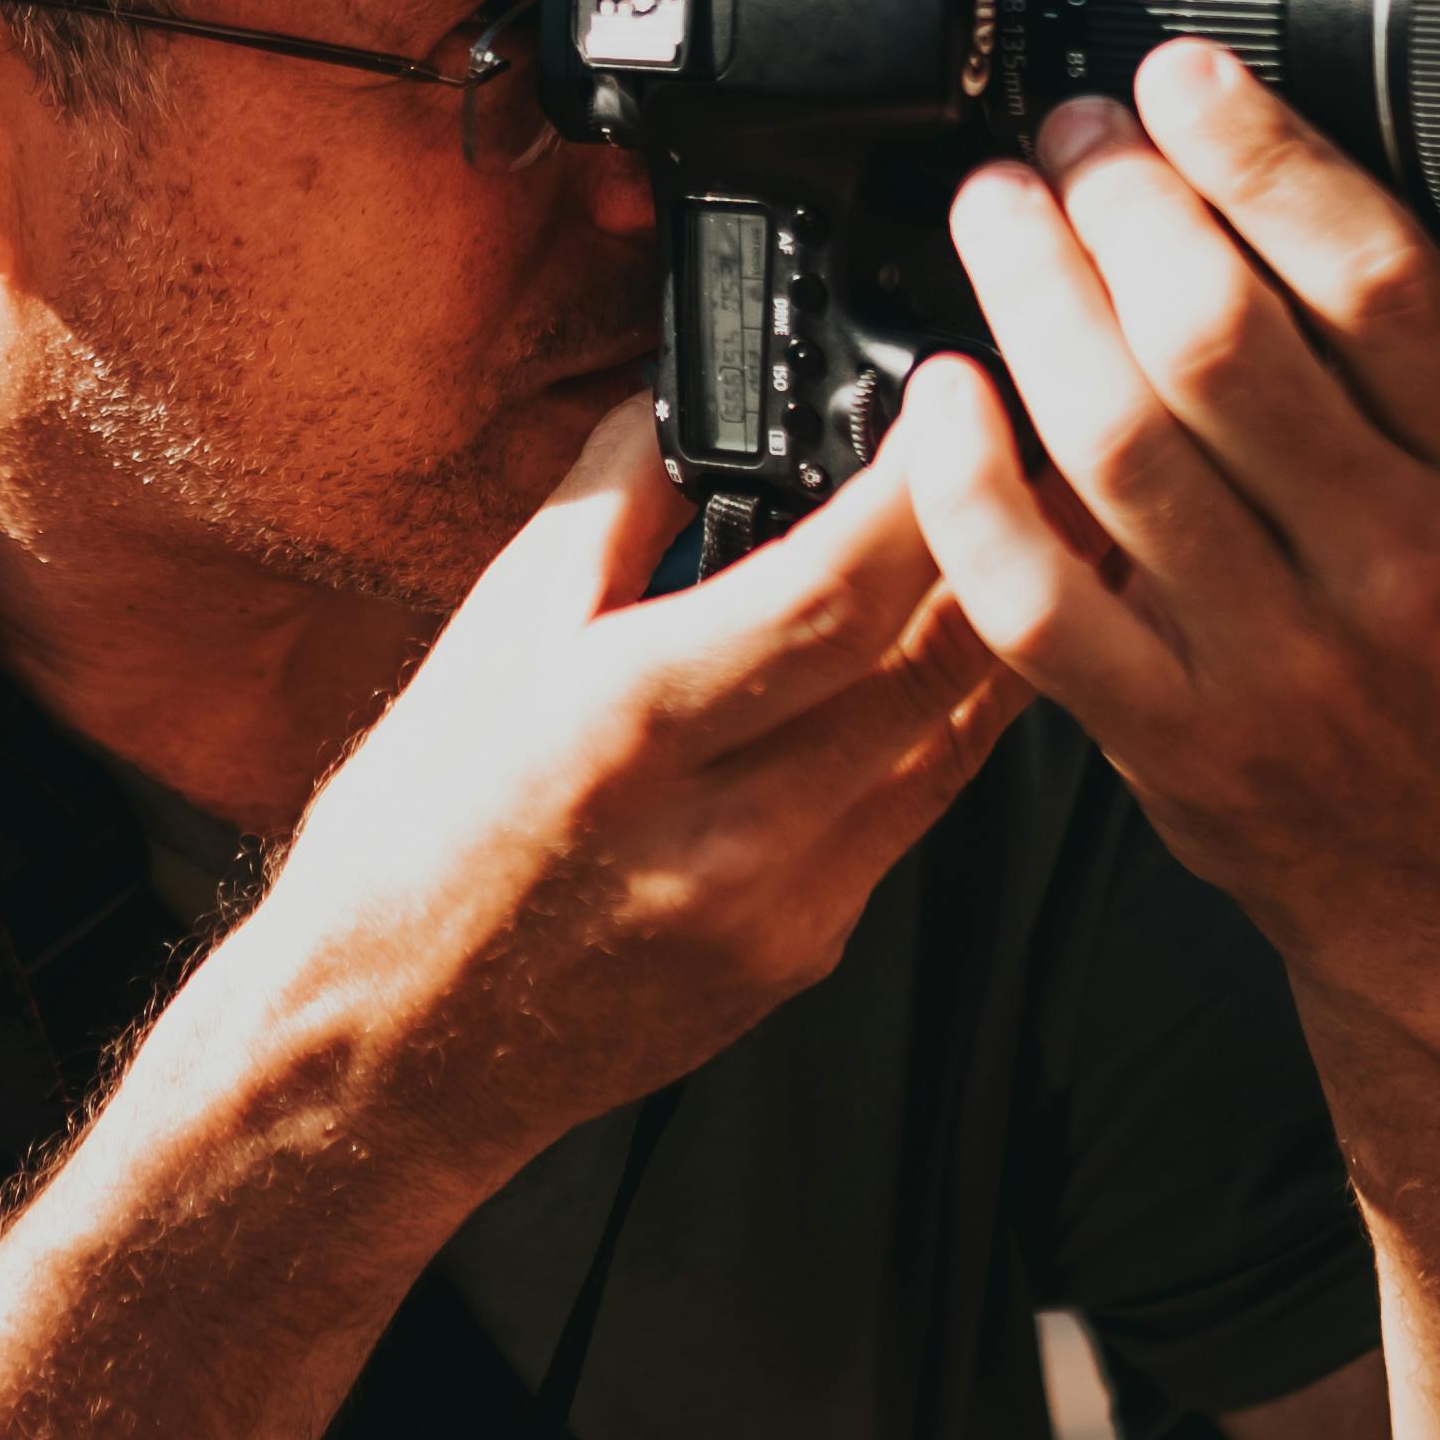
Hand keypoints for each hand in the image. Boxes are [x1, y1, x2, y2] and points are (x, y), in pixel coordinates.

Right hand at [233, 400, 1021, 1200]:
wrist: (389, 1046)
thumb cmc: (418, 840)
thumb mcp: (485, 637)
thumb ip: (611, 502)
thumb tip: (703, 394)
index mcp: (623, 729)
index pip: (832, 594)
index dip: (926, 486)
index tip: (961, 398)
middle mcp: (719, 831)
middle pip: (936, 667)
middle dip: (1016, 539)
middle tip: (1049, 446)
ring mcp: (780, 907)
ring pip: (958, 739)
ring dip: (1015, 623)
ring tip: (1047, 528)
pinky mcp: (809, 948)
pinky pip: (918, 808)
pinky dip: (951, 714)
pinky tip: (961, 651)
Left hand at [893, 39, 1439, 1030]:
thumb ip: (1409, 355)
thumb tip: (1257, 163)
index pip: (1374, 274)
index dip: (1259, 153)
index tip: (1176, 78)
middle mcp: (1400, 563)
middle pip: (1224, 340)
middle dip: (1119, 208)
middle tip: (1064, 142)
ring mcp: (1281, 660)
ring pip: (1119, 444)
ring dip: (1033, 301)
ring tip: (998, 214)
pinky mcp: (1173, 737)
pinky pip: (1038, 590)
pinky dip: (970, 483)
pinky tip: (942, 393)